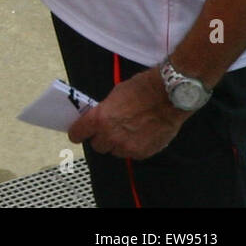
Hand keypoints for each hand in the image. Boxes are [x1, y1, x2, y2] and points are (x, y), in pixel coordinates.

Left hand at [67, 67, 190, 159]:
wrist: (167, 96)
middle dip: (101, 138)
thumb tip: (100, 119)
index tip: (79, 134)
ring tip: (127, 132)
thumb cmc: (141, 90)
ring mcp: (127, 146)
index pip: (78, 134)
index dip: (78, 133)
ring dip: (117, 144)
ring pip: (115, 152)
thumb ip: (104, 111)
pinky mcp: (143, 152)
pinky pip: (131, 154)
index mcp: (99, 119)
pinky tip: (140, 136)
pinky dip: (133, 148)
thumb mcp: (114, 96)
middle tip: (108, 130)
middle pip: (97, 146)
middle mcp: (111, 135)